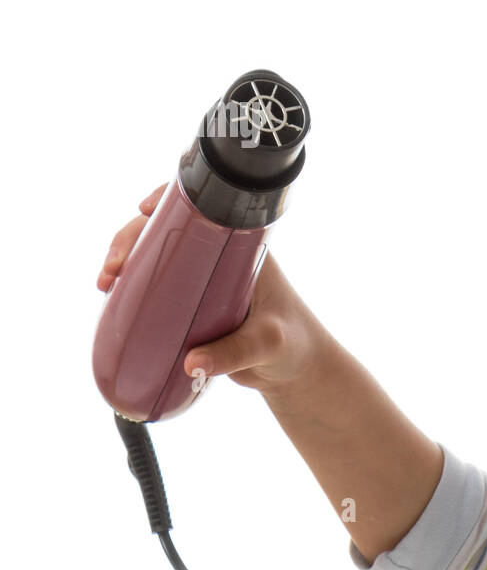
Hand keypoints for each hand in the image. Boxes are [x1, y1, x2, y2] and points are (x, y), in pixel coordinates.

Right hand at [97, 184, 331, 394]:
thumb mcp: (267, 344)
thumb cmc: (292, 343)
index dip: (170, 202)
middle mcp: (219, 257)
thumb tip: (190, 364)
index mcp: (244, 249)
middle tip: (115, 267)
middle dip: (133, 238)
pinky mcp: (190, 304)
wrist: (295, 367)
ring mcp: (202, 279)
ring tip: (106, 283)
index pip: (204, 211)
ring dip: (126, 263)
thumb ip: (234, 354)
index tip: (144, 209)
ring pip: (156, 257)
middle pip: (168, 231)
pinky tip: (113, 300)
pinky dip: (133, 288)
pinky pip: (156, 286)